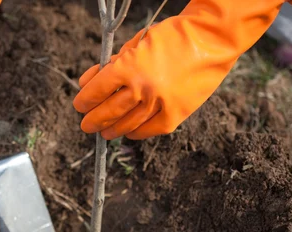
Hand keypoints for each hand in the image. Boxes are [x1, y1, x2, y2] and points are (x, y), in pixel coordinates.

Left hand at [73, 0, 291, 139]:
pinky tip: (128, 132)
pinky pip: (149, 130)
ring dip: (111, 130)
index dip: (85, 100)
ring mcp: (159, 103)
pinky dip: (136, 133)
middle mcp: (141, 88)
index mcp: (128, 67)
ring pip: (126, 124)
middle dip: (93, 120)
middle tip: (86, 125)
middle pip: (108, 112)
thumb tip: (86, 83)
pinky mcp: (176, 114)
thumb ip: (109, 64)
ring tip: (104, 132)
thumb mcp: (135, 43)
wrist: (212, 39)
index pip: (97, 90)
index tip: (79, 106)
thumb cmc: (170, 37)